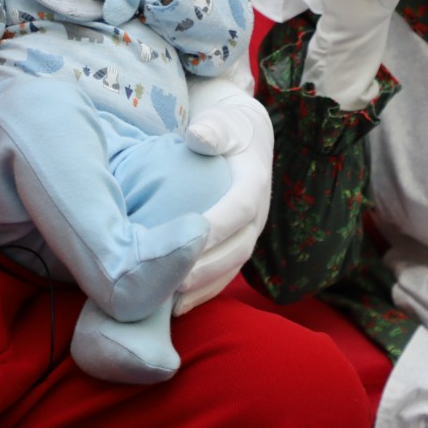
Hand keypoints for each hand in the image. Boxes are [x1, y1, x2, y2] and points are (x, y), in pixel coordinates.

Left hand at [172, 85, 272, 313]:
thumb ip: (213, 128)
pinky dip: (202, 292)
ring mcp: (248, 234)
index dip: (216, 226)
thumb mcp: (224, 120)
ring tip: (170, 301)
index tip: (187, 240)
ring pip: (231, 268)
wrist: (244, 138)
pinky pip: (223, 275)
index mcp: (255, 183)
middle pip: (237, 248)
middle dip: (206, 268)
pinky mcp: (236, 245)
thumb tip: (198, 137)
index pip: (239, 208)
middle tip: (172, 282)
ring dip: (203, 287)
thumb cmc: (227, 127)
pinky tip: (174, 307)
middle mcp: (258, 214)